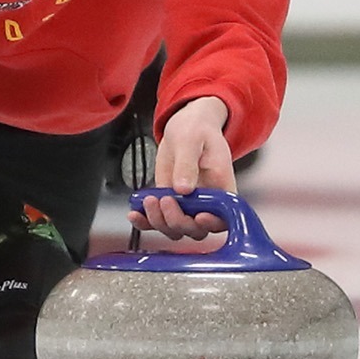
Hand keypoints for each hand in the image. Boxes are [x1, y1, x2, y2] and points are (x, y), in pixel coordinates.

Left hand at [127, 96, 234, 240]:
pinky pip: (157, 221)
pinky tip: (135, 213)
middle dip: (178, 220)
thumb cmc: (196, 131)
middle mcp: (206, 203)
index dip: (212, 223)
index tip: (198, 216)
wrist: (183, 129)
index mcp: (222, 189)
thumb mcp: (191, 141)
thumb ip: (187, 164)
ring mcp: (186, 206)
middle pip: (196, 229)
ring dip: (159, 221)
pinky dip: (144, 221)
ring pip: (175, 229)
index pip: (224, 218)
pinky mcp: (168, 204)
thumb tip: (183, 189)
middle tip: (165, 199)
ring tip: (149, 200)